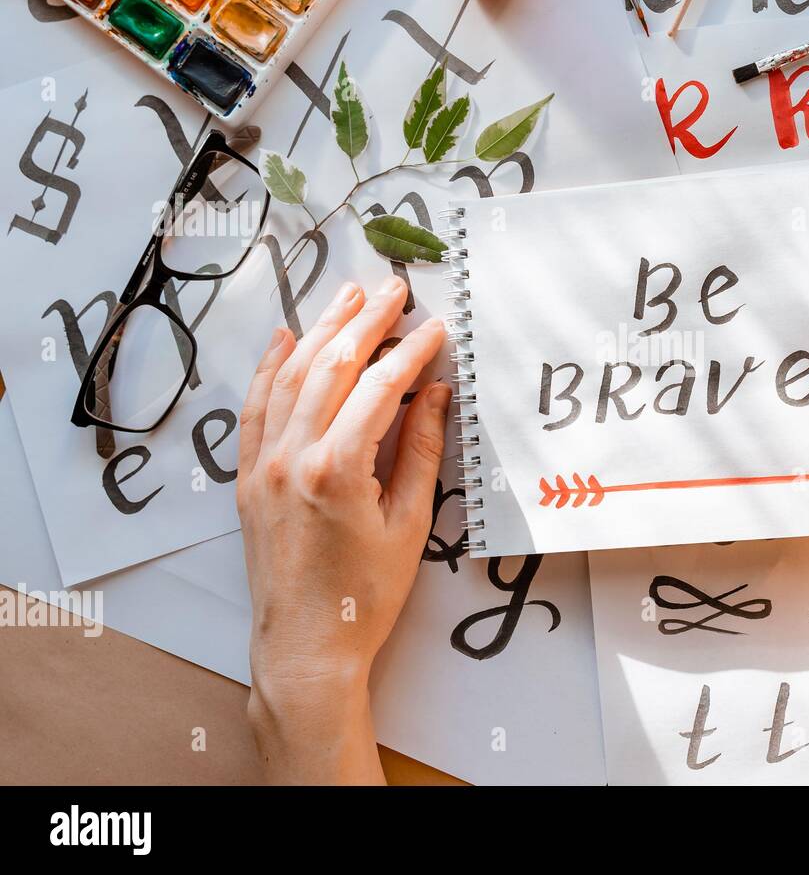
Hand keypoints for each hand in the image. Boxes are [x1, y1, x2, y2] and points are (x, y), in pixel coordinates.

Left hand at [236, 275, 450, 783]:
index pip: (379, 388)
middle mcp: (293, 457)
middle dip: (365, 322)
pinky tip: (284, 339)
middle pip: (331, 367)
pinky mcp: (248, 479)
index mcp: (338, 469)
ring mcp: (264, 465)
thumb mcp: (410, 524)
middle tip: (393, 289)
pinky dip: (269, 369)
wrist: (307, 646)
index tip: (434, 326)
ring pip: (291, 378)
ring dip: (320, 331)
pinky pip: (255, 408)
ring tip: (349, 297)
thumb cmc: (366, 596)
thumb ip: (422, 451)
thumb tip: (435, 394)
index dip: (411, 351)